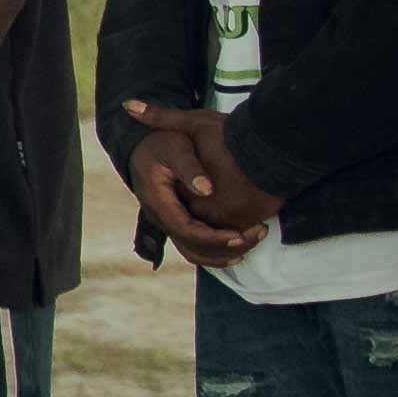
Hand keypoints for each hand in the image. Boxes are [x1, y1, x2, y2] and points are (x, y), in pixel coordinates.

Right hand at [117, 99, 252, 264]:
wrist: (142, 145)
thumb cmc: (161, 143)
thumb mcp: (175, 146)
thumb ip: (190, 167)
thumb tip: (207, 190)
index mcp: (157, 200)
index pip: (185, 230)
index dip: (212, 237)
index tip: (238, 235)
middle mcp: (160, 217)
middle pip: (191, 247)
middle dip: (224, 247)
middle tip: (255, 235)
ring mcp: (167, 221)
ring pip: (192, 252)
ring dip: (222, 254)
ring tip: (251, 241)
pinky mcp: (176, 221)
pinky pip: (193, 246)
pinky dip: (215, 252)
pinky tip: (237, 248)